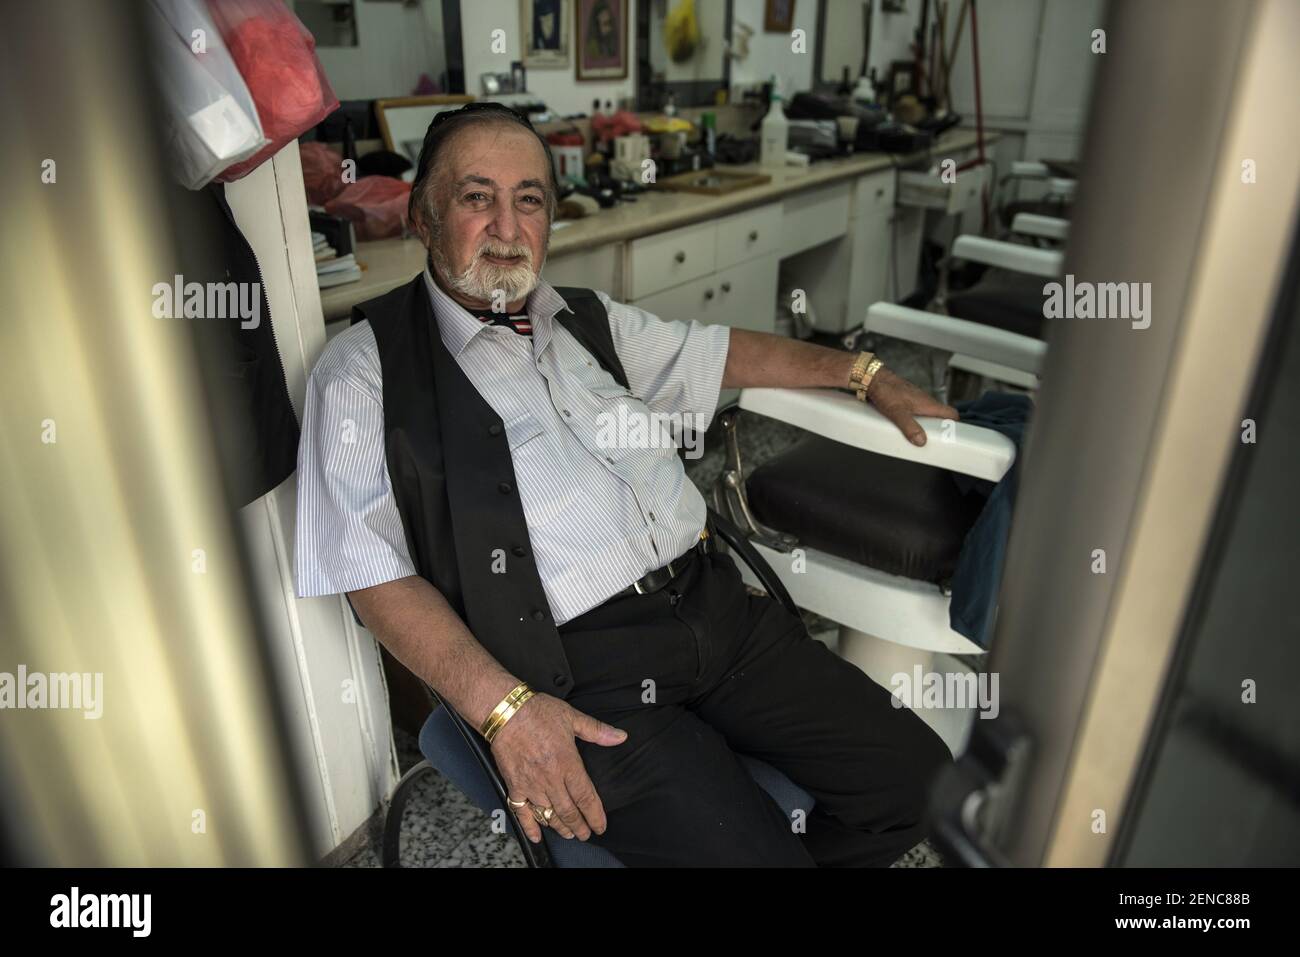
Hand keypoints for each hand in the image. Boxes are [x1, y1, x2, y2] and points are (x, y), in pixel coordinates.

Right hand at [490, 693, 626, 842]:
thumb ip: (597, 730)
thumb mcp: (572, 717)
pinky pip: (521, 812)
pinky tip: (536, 835)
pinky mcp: (514, 786)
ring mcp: (531, 785)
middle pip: (569, 811)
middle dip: (579, 826)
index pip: (586, 797)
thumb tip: (620, 736)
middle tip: (586, 834)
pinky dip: (529, 826)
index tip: (600, 825)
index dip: (595, 815)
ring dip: (560, 827)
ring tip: (568, 833)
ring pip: (548, 815)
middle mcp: (551, 779)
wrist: (504, 713)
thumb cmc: (537, 712)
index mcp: (567, 763)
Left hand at [866, 367, 958, 445]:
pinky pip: (916, 413)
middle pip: (940, 417)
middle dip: (939, 429)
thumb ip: (910, 427)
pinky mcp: (907, 401)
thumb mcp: (898, 413)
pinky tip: (906, 428)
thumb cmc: (886, 390)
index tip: (953, 435)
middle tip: (935, 441)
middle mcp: (925, 401)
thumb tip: (921, 441)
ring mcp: (916, 401)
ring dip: (926, 426)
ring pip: (927, 415)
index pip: (951, 413)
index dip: (955, 424)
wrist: (874, 379)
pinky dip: (915, 421)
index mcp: (928, 404)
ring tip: (921, 438)